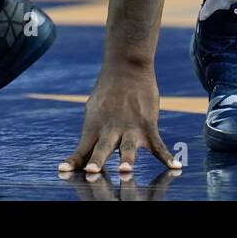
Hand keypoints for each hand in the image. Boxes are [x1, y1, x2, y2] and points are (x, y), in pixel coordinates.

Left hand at [59, 62, 181, 173]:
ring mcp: (130, 126)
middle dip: (98, 160)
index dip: (74, 161)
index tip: (62, 171)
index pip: (83, 148)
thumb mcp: (94, 109)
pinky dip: (166, 156)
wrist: (127, 66)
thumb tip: (86, 152)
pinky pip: (158, 143)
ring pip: (128, 146)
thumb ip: (93, 132)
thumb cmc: (108, 90)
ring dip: (126, 159)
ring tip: (125, 170)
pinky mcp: (148, 123)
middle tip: (92, 171)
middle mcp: (110, 128)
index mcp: (94, 125)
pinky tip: (174, 166)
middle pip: (103, 147)